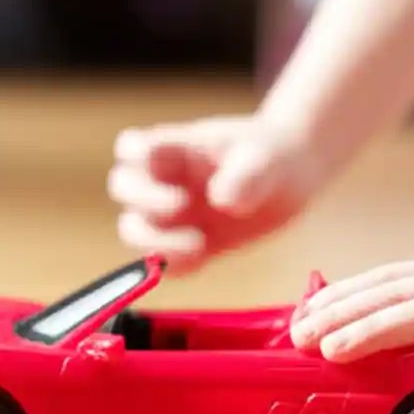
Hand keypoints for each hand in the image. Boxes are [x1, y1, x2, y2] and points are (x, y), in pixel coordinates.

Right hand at [108, 115, 321, 273]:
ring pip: (135, 229)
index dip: (132, 156)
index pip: (131, 147)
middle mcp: (163, 181)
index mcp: (174, 148)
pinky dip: (176, 265)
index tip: (154, 161)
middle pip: (123, 187)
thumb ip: (247, 174)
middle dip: (144, 200)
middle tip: (181, 205)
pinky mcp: (185, 245)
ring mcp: (170, 216)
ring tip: (199, 245)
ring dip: (155, 242)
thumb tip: (222, 200)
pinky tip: (204, 257)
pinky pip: (165, 263)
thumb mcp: (266, 158)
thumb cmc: (270, 155)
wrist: (290, 178)